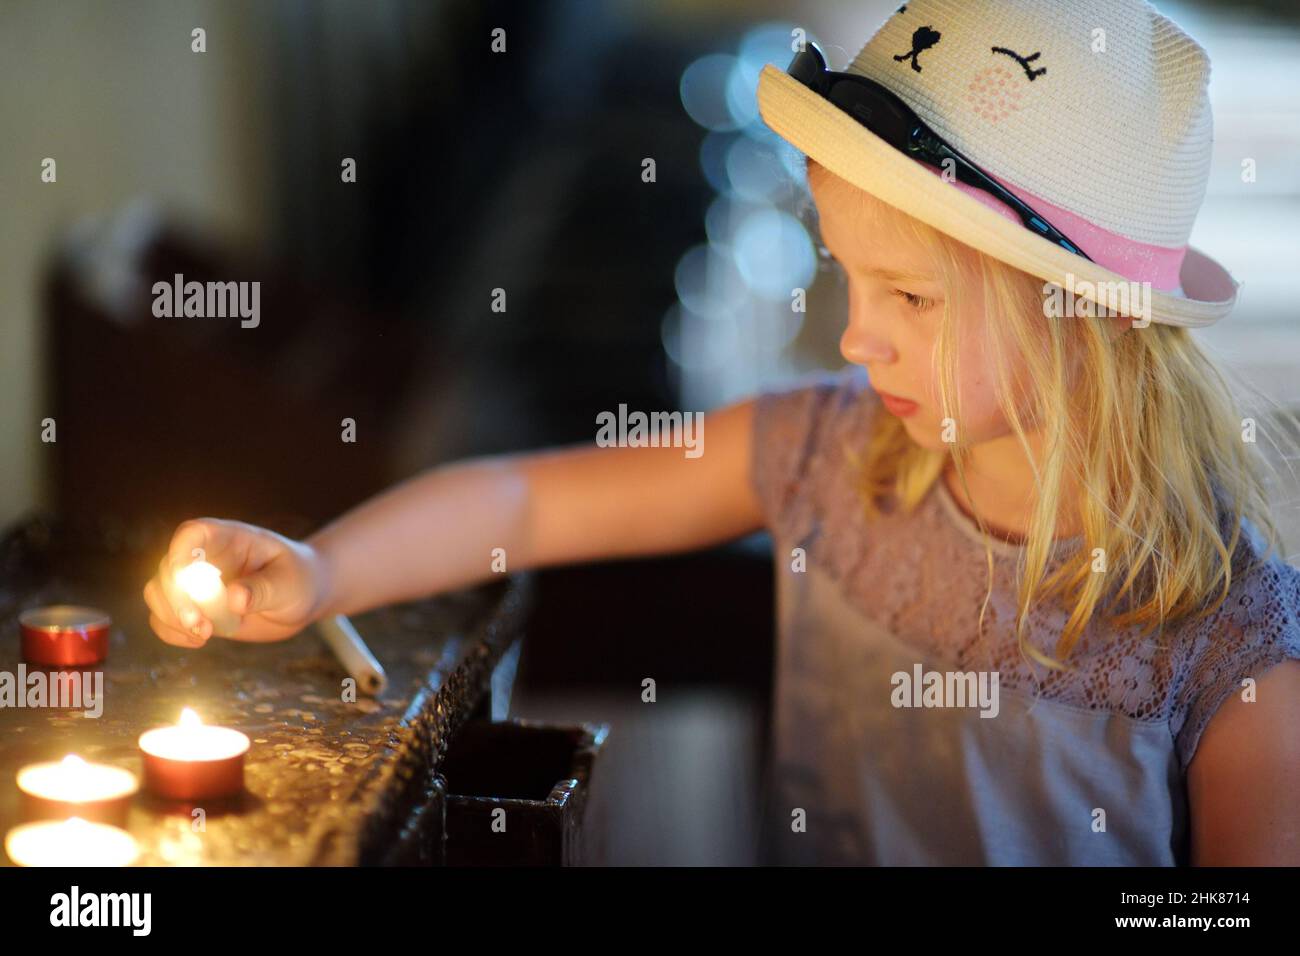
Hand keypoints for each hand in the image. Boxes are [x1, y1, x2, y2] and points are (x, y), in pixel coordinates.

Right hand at [142, 518, 330, 647]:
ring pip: (158, 592)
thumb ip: (263, 589)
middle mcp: (206, 557)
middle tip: (202, 625)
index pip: (192, 533)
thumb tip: (234, 599)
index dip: (181, 554)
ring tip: (205, 634)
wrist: (303, 598)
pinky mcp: (195, 609)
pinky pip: (164, 618)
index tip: (189, 580)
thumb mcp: (290, 584)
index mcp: (229, 538)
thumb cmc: (300, 581)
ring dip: (172, 617)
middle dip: (177, 599)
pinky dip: (172, 632)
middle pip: (167, 567)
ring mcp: (196, 584)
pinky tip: (198, 641)